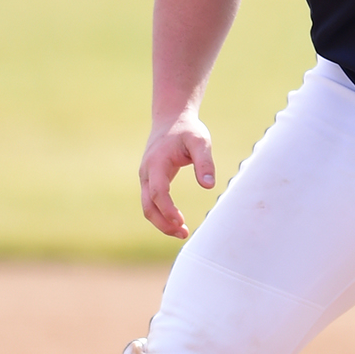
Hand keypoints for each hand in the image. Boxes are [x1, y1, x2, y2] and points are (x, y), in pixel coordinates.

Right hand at [138, 113, 216, 238]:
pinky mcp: (150, 180)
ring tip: (183, 232)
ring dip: (162, 222)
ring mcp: (146, 177)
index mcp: (157, 163)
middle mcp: (146, 172)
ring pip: (147, 206)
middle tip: (184, 234)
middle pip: (147, 205)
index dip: (167, 209)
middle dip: (163, 223)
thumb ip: (205, 161)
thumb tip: (208, 186)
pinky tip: (177, 221)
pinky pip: (151, 202)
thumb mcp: (200, 141)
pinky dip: (162, 214)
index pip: (157, 192)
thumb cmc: (187, 130)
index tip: (181, 221)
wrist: (171, 119)